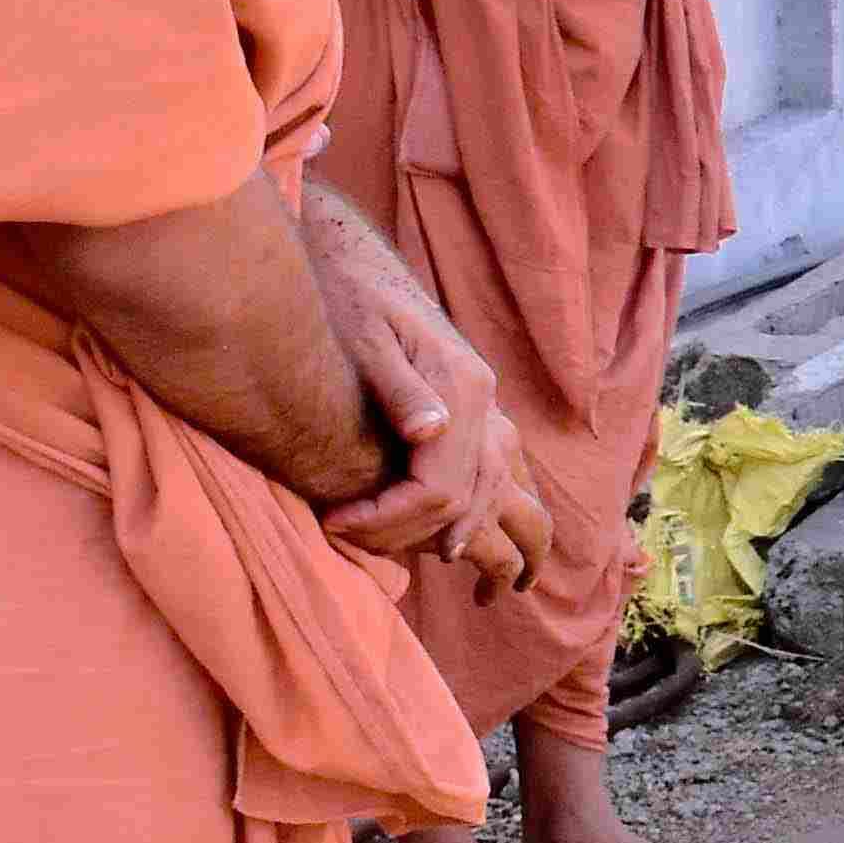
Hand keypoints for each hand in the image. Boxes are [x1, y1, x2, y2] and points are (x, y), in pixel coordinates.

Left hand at [305, 213, 545, 590]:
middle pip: (473, 498)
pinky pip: (502, 471)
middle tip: (358, 547)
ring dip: (500, 539)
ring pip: (508, 488)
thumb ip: (399, 387)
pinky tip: (473, 534)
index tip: (335, 525)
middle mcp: (486, 401)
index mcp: (463, 387)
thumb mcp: (362, 335)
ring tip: (489, 586)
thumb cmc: (347, 295)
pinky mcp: (478, 408)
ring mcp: (488, 406)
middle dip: (418, 536)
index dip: (389, 519)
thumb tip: (430, 433)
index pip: (442, 486)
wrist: (352, 256)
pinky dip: (496, 510)